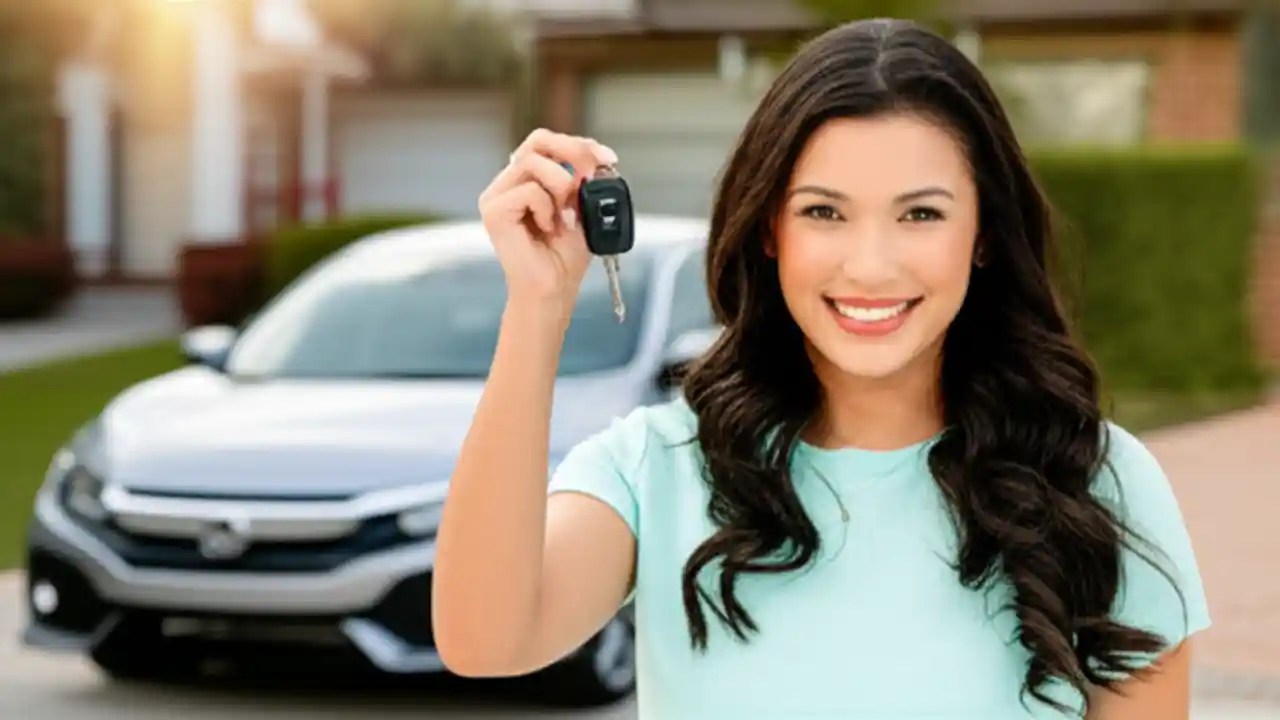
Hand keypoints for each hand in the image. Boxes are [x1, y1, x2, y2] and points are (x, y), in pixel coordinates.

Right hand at [478, 129, 618, 310]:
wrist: (553, 290)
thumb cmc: (565, 257)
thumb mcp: (583, 208)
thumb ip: (584, 180)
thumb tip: (594, 159)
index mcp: (526, 179)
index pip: (546, 142)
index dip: (578, 144)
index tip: (607, 158)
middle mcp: (507, 183)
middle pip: (537, 140)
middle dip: (573, 153)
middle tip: (590, 176)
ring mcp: (496, 196)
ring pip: (532, 162)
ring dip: (561, 186)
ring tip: (565, 215)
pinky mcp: (493, 212)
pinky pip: (528, 190)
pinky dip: (547, 208)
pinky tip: (547, 228)